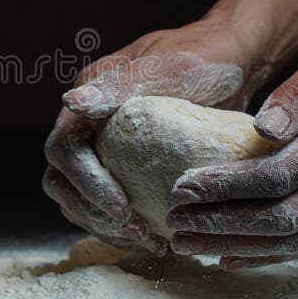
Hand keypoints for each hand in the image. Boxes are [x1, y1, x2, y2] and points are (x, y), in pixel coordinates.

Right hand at [43, 17, 270, 250]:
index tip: (123, 209)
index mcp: (88, 99)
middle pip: (62, 181)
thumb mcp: (165, 69)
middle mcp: (88, 125)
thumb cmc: (203, 56)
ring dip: (106, 225)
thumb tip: (70, 102)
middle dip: (94, 212)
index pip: (63, 151)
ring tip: (149, 241)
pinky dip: (124, 226)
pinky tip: (156, 237)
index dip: (86, 184)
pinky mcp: (127, 167)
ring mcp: (105, 147)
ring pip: (81, 199)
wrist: (235, 58)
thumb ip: (118, 85)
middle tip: (138, 232)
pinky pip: (108, 205)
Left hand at [168, 23, 297, 268]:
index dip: (228, 187)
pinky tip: (230, 256)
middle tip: (177, 223)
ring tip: (191, 243)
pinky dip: (267, 254)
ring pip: (293, 238)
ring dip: (237, 246)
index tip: (185, 187)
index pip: (279, 176)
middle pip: (282, 217)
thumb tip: (263, 128)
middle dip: (222, 224)